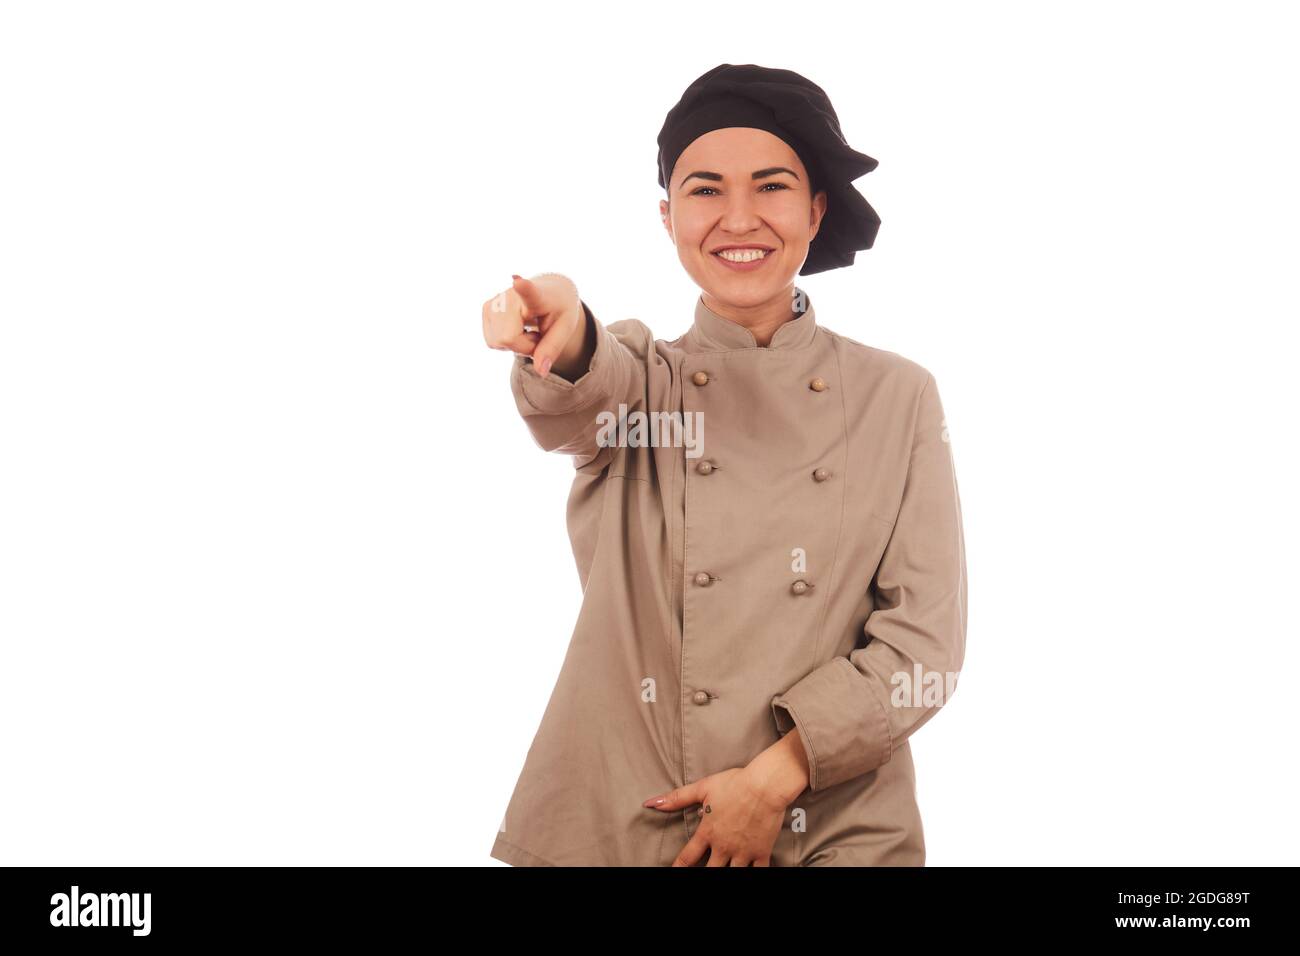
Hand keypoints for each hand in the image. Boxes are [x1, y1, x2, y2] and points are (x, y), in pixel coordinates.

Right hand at [481, 273, 586, 378]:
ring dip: (515, 345)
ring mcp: (495, 300)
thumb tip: (540, 372)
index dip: (523, 288)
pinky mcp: (485, 308)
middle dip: (524, 347)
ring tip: (528, 329)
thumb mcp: (565, 329)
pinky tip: (516, 328)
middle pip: (509, 339)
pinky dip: (505, 342)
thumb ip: (552, 350)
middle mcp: (512, 294)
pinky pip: (492, 341)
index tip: (517, 282)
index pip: (529, 292)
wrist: (550, 292)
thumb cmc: (559, 310)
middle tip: (537, 335)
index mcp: (538, 295)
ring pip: (498, 342)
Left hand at [643, 766, 790, 866]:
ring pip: (731, 875)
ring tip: (723, 872)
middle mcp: (723, 846)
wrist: (765, 785)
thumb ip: (676, 798)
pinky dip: (753, 874)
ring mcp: (743, 851)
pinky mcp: (761, 851)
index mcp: (708, 832)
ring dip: (726, 874)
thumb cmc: (735, 783)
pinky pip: (758, 872)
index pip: (687, 857)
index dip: (678, 868)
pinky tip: (748, 872)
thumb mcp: (702, 788)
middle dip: (703, 875)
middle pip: (709, 872)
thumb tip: (650, 803)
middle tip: (700, 874)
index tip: (673, 872)